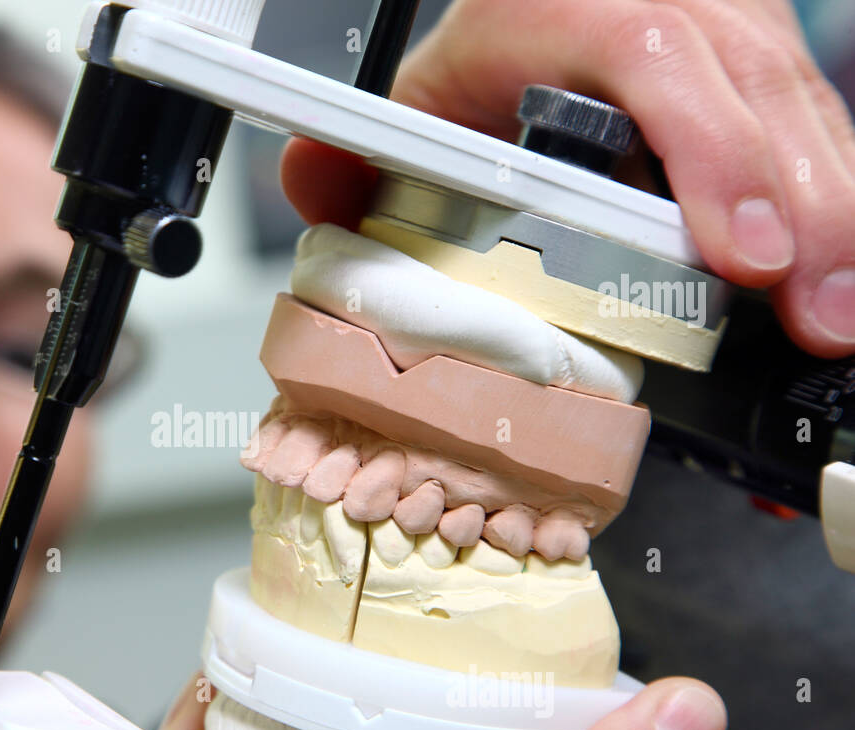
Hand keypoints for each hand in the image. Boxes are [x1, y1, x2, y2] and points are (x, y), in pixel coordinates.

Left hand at [281, 0, 854, 357]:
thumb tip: (309, 182)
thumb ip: (361, 141)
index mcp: (581, 8)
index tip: (739, 252)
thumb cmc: (508, 30)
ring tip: (839, 317)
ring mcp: (737, 35)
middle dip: (802, 216)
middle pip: (756, 102)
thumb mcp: (429, 83)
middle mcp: (678, 11)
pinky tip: (844, 276)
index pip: (654, 63)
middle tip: (815, 314)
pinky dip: (838, 204)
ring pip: (808, 117)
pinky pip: (820, 130)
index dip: (708, 155)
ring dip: (838, 221)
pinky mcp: (772, 69)